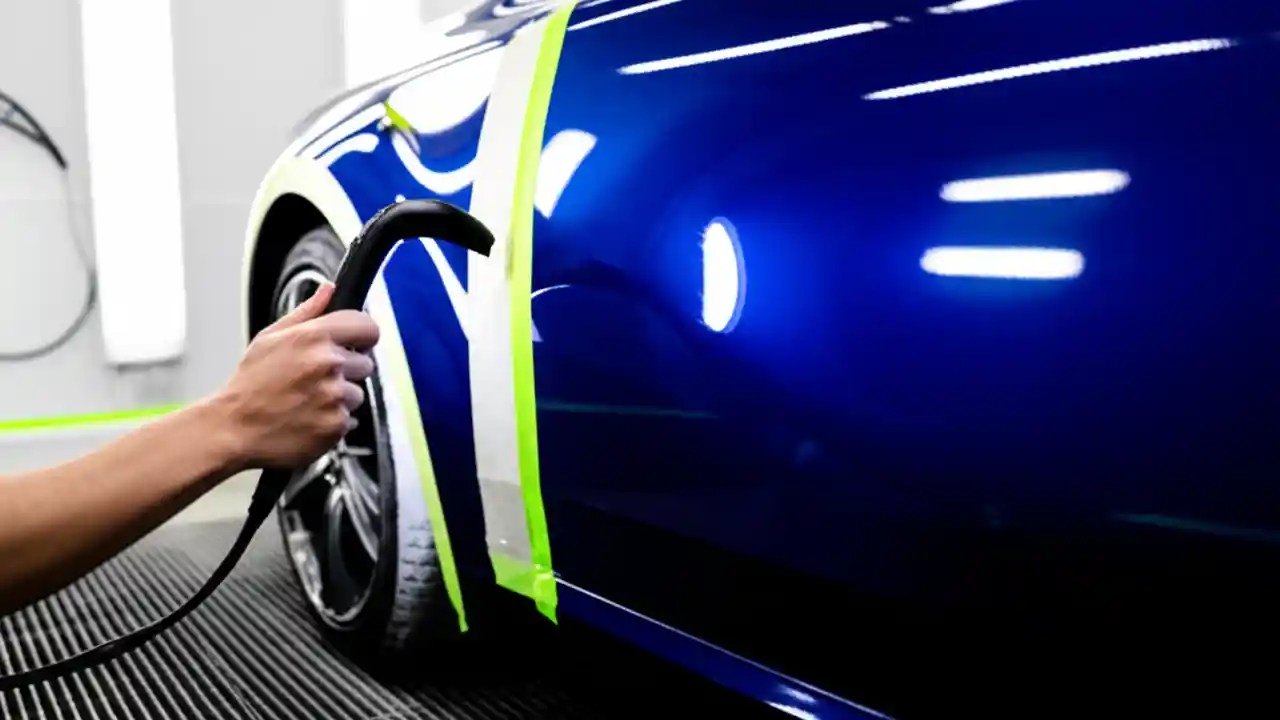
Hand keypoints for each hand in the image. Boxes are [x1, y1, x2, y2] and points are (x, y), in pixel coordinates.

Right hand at [214, 283, 379, 469]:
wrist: (233, 428)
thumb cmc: (250, 383)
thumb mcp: (270, 338)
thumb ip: (306, 312)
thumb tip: (329, 289)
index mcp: (314, 336)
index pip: (367, 327)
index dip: (362, 337)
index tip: (355, 345)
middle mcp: (328, 363)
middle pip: (365, 363)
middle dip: (346, 371)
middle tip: (314, 379)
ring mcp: (334, 396)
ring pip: (357, 394)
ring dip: (339, 399)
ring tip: (307, 401)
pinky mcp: (336, 424)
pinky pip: (350, 419)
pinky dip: (333, 421)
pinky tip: (309, 418)